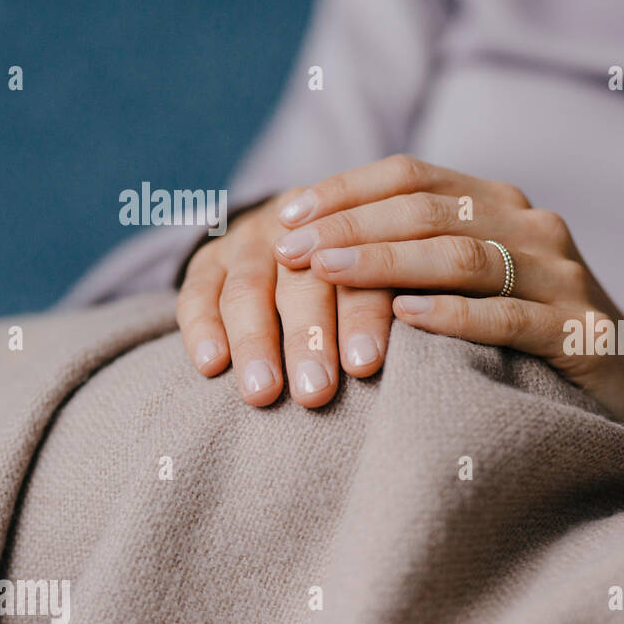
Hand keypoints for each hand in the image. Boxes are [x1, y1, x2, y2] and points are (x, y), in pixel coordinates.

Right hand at [176, 189, 394, 407]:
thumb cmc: (368, 280)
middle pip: (303, 282)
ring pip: (249, 288)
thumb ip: (407, 303)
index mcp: (357, 233)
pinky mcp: (210, 258)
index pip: (360, 273)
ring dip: (254, 341)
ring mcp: (251, 242)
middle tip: (316, 391)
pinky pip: (197, 291)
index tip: (365, 365)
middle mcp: (302, 232)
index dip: (363, 317)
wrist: (304, 234)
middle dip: (309, 339)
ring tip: (263, 391)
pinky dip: (201, 327)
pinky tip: (211, 364)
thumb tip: (426, 333)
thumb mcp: (395, 277)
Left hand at [271, 155, 623, 501]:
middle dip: (350, 225)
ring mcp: (563, 279)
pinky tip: (403, 318)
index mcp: (506, 207)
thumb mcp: (490, 284)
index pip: (414, 175)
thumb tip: (327, 244)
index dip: (346, 190)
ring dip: (386, 261)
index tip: (286, 215)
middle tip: (289, 248)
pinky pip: (508, 317)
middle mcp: (535, 229)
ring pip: (461, 255)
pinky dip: (452, 315)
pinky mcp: (581, 333)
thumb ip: (430, 254)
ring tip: (325, 273)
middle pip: (429, 209)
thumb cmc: (543, 342)